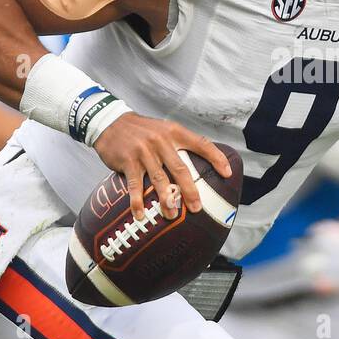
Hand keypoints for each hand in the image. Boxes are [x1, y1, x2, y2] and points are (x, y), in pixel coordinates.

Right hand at [92, 112, 231, 220]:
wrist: (110, 123)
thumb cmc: (142, 131)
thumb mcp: (163, 130)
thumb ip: (178, 144)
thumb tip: (198, 166)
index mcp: (175, 133)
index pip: (201, 144)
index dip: (216, 158)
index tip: (227, 173)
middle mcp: (162, 141)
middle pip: (181, 169)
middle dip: (190, 191)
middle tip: (197, 208)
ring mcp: (144, 151)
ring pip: (159, 179)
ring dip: (166, 200)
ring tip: (172, 215)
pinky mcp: (128, 161)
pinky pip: (135, 185)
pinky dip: (137, 202)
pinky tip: (141, 214)